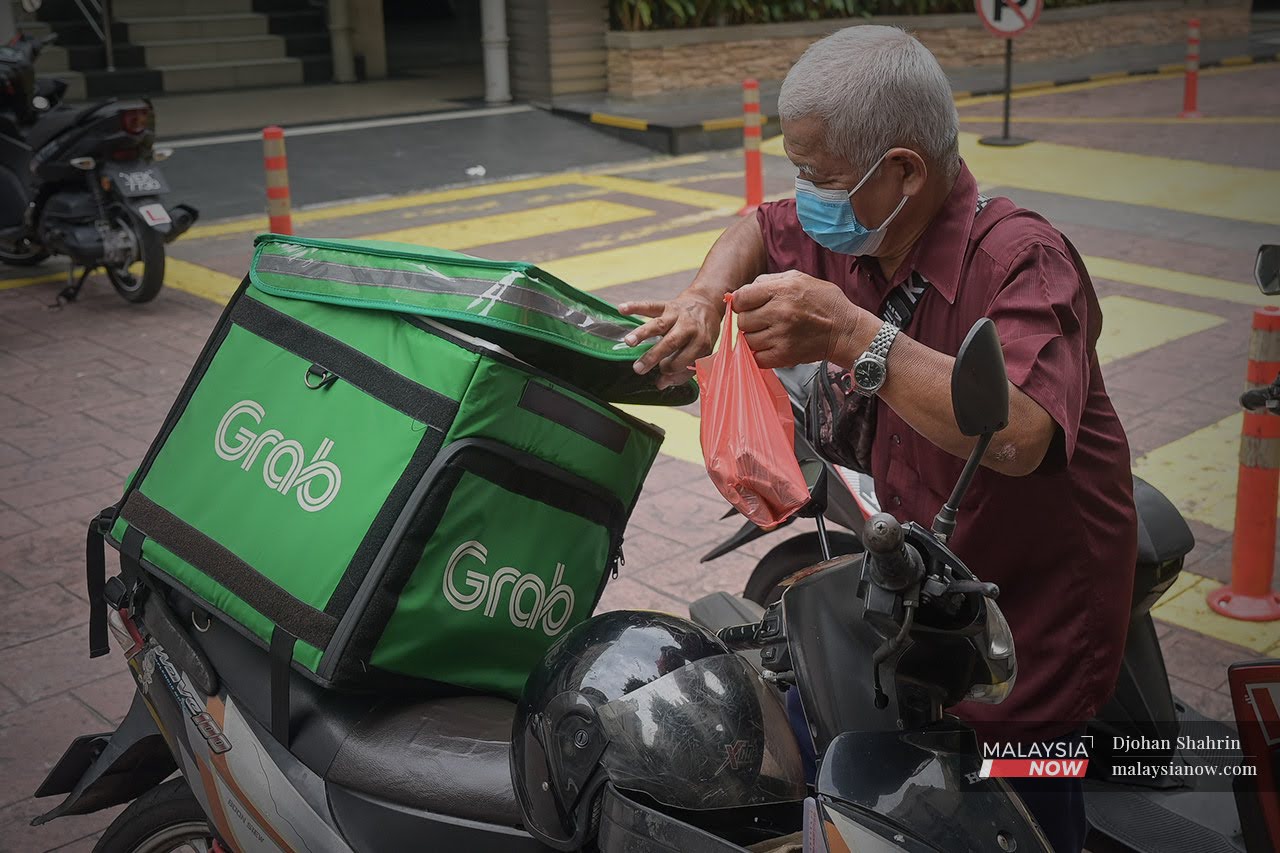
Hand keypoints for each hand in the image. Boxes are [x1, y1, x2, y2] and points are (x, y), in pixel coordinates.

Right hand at [620, 292, 723, 389]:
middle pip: (670, 343)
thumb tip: (661, 384)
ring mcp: (677, 315)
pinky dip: (635, 306)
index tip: (661, 373)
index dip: (671, 370)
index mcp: (701, 343)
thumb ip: (683, 371)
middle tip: (638, 369)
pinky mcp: (666, 305)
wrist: (707, 304)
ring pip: (658, 324)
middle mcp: (689, 328)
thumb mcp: (702, 353)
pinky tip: (622, 308)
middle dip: (653, 357)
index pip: (682, 361)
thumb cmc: (702, 334)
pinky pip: (650, 305)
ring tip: (628, 342)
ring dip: (642, 333)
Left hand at [733, 271, 870, 368]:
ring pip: (748, 340)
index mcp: (782, 290)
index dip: (742, 302)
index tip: (749, 306)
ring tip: (771, 333)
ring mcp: (781, 335)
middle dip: (750, 320)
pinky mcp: (784, 355)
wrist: (845, 330)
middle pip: (743, 321)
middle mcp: (780, 312)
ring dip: (756, 338)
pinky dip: (761, 354)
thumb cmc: (823, 302)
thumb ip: (768, 281)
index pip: (742, 298)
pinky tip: (773, 346)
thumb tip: (741, 293)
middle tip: (764, 321)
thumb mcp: (798, 278)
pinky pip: (757, 358)